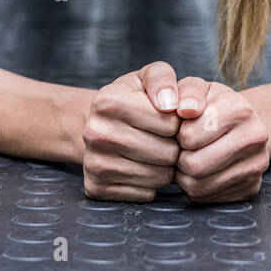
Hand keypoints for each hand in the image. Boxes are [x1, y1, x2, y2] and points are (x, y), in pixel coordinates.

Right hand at [81, 61, 181, 201]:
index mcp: (108, 101)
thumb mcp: (148, 76)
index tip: (168, 118)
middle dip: (173, 146)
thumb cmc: (133, 99)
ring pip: (159, 177)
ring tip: (155, 151)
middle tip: (164, 138)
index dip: (177, 122)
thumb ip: (163, 79)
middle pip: (166, 153)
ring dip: (165, 166)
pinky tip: (142, 167)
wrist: (101, 125)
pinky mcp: (96, 188)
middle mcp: (96, 133)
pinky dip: (152, 184)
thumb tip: (172, 104)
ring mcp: (93, 163)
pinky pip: (146, 194)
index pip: (170, 122)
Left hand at [171, 77, 270, 202]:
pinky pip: (208, 199)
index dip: (178, 134)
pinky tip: (200, 171)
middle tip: (182, 148)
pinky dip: (196, 188)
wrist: (240, 123)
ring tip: (188, 158)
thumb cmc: (210, 105)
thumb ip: (186, 92)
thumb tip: (184, 109)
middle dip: (180, 158)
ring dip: (184, 176)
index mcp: (240, 109)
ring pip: (199, 186)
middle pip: (195, 166)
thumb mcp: (197, 88)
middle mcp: (255, 138)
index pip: (189, 136)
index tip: (183, 127)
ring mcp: (257, 166)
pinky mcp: (251, 187)